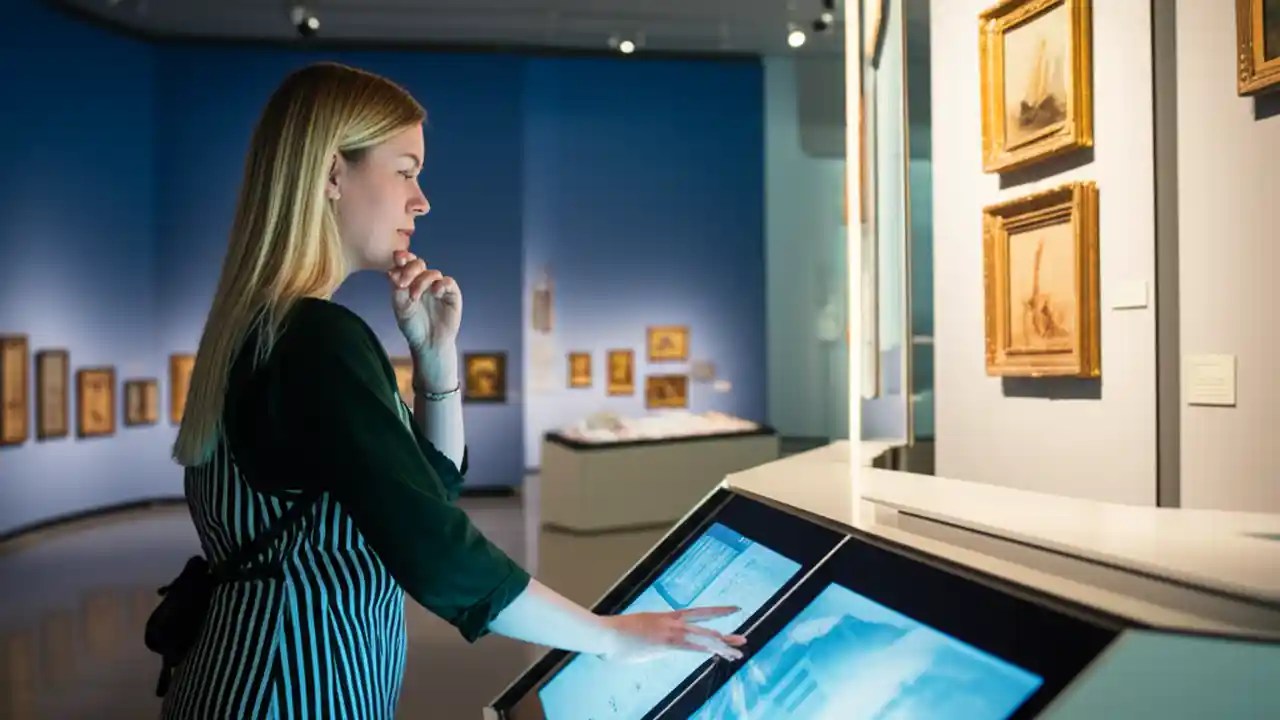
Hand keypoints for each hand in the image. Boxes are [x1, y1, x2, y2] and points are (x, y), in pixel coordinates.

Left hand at [387, 250, 461, 351]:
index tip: (397, 259)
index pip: (406, 264)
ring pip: (432, 273)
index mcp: (409, 281)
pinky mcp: (452, 294)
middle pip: (419, 263)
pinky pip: (448, 282)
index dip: (402, 258)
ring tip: (414, 297)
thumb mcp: (400, 307)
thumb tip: (392, 271)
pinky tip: (435, 293)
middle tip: (402, 283)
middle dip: (410, 269)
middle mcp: (424, 281)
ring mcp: (438, 287)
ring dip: (422, 282)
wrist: (428, 342)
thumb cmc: (412, 325)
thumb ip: (397, 289)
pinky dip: (441, 285)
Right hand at [598, 606, 746, 663]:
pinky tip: (720, 651)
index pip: (697, 613)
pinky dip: (708, 647)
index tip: (733, 611)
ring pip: (702, 636)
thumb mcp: (638, 635)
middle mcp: (672, 622)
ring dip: (722, 645)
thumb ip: (649, 641)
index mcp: (666, 618)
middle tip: (743, 640)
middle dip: (724, 636)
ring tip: (738, 652)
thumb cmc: (615, 636)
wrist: (605, 633)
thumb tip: (650, 648)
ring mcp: (670, 630)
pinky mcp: (665, 641)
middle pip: (705, 626)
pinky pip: (692, 645)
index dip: (716, 613)